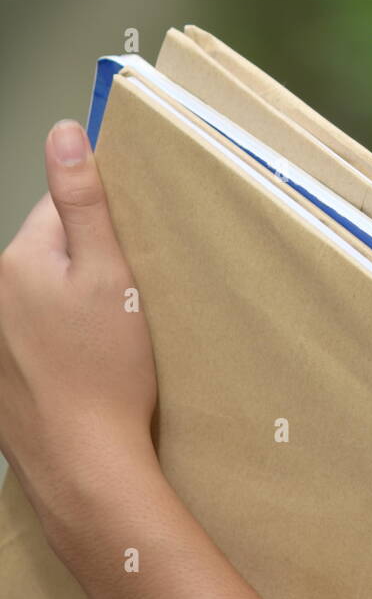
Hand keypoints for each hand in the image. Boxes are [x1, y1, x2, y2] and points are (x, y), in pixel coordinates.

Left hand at [0, 119, 157, 527]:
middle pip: (49, 253)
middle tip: (124, 306)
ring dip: (71, 308)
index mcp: (16, 260)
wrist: (85, 466)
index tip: (127, 261)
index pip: (62, 209)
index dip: (103, 230)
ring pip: (42, 297)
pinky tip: (86, 370)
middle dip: (87, 270)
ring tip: (107, 343)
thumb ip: (84, 199)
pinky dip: (59, 345)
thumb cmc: (106, 373)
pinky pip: (34, 337)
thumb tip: (63, 132)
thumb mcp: (111, 272)